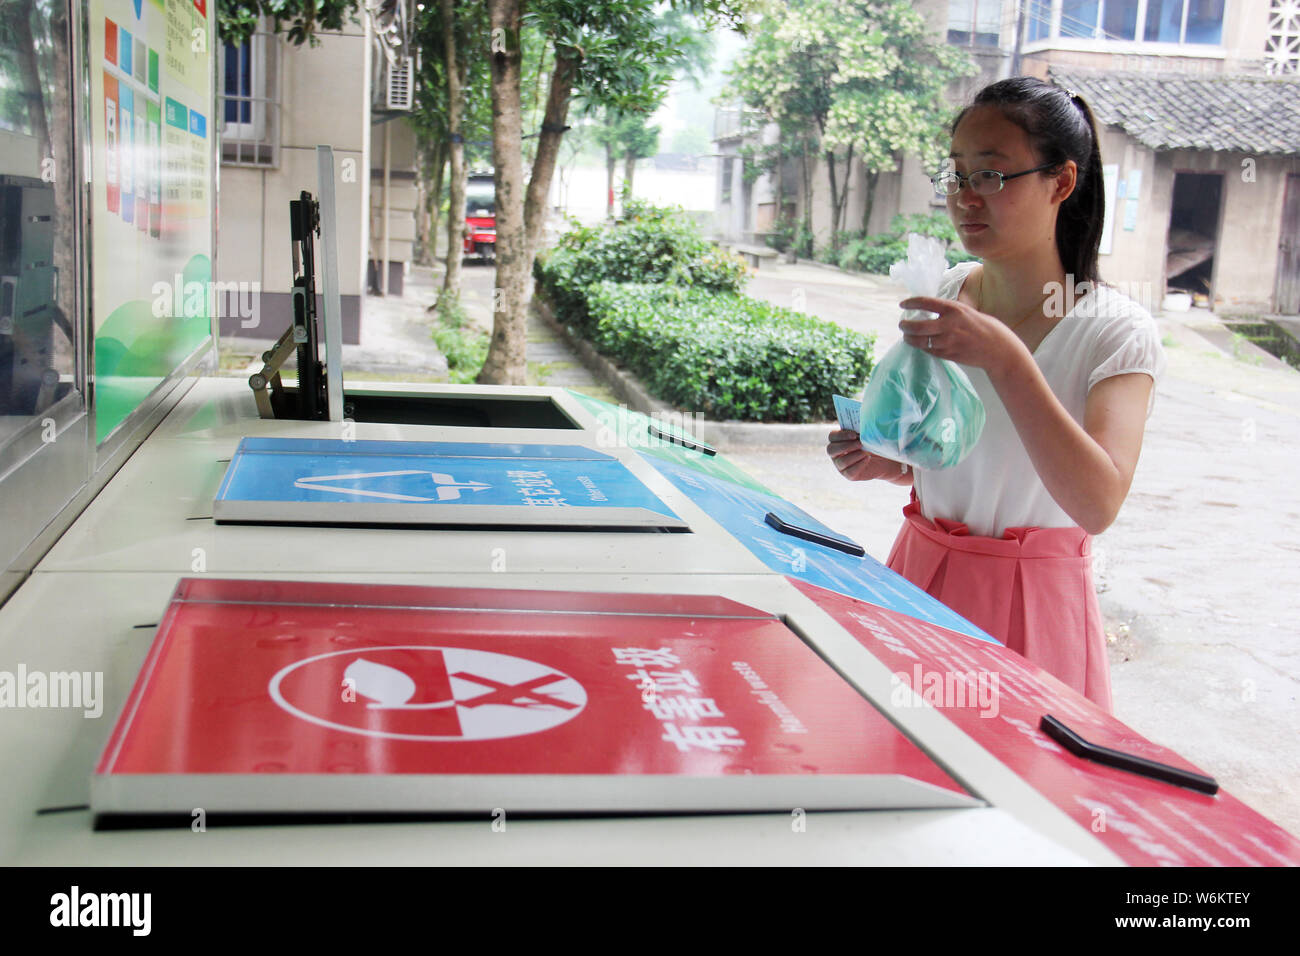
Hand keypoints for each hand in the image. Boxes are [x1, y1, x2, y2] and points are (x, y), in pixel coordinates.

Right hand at [826, 430, 909, 481]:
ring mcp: (840, 465)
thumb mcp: (866, 434)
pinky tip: (867, 459)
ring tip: (865, 452)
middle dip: (846, 446)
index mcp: (837, 441)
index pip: (832, 437)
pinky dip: (859, 465)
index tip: (854, 435)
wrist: (882, 459)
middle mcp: (836, 454)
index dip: (841, 435)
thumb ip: (860, 429)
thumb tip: (861, 422)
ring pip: (841, 461)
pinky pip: (850, 471)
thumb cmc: (872, 443)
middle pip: (831, 450)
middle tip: (860, 443)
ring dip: (854, 456)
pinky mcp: (848, 475)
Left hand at [898, 295, 1030, 376]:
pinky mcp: (949, 354)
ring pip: (920, 341)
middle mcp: (949, 325)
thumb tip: (929, 309)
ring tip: (907, 336)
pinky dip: (922, 347)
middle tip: (902, 325)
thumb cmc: (984, 327)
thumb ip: (949, 311)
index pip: (926, 303)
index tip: (902, 304)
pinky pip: (929, 350)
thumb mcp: (967, 311)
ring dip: (910, 339)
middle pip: (918, 326)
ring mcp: (948, 341)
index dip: (911, 303)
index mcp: (954, 309)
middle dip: (906, 326)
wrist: (998, 349)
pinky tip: (920, 344)